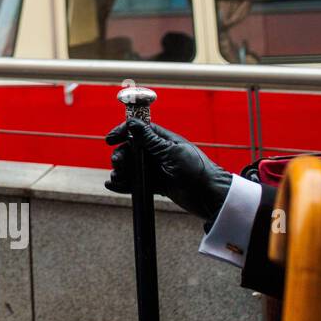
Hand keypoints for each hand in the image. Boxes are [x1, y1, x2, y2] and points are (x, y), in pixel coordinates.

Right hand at [105, 119, 232, 223]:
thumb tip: (132, 123)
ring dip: (121, 172)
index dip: (123, 132)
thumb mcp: (171, 152)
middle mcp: (159, 153)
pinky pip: (136, 183)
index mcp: (164, 140)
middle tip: (118, 164)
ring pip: (132, 168)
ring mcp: (157, 169)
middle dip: (120, 156)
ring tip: (116, 178)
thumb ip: (150, 139)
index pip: (138, 130)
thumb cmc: (196, 171)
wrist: (210, 197)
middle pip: (131, 151)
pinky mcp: (157, 185)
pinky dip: (125, 184)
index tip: (110, 139)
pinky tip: (113, 186)